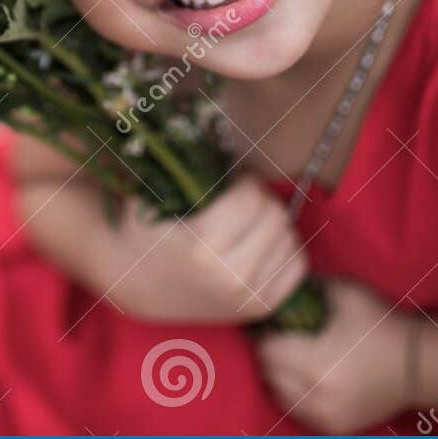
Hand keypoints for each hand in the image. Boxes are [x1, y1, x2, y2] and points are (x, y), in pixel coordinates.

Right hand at [102, 177, 307, 323]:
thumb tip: (216, 130)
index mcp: (202, 248)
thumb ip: (177, 166)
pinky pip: (298, 265)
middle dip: (261, 199)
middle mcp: (230, 277)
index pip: (251, 199)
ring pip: (290, 238)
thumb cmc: (146, 233)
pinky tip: (262, 243)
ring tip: (250, 220)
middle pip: (275, 216)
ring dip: (273, 222)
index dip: (246, 181)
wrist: (140, 288)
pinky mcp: (261, 308)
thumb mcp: (152, 197)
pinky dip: (284, 248)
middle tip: (243, 197)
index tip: (234, 180)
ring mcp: (248, 298)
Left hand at [256, 277, 417, 432]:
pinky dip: (295, 395)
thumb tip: (277, 285)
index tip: (271, 322)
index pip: (266, 352)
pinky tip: (306, 377)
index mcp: (316, 364)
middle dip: (269, 355)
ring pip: (279, 396)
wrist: (418, 365)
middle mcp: (316, 397)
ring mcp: (325, 418)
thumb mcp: (344, 293)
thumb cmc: (379, 325)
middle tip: (279, 337)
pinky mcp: (335, 429)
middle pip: (268, 375)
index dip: (265, 334)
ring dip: (278, 377)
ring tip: (291, 357)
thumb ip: (307, 287)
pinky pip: (298, 412)